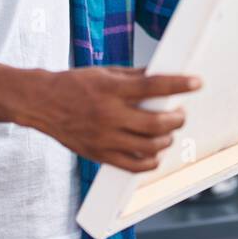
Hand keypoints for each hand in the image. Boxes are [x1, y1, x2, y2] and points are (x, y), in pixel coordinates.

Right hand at [20, 66, 201, 172]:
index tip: (197, 83)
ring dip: (167, 139)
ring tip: (168, 131)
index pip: (153, 86)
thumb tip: (161, 75)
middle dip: (177, 118)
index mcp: (111, 89)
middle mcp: (109, 114)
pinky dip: (151, 161)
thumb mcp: (104, 72)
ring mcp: (104, 138)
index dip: (179, 85)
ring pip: (149, 147)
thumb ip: (134, 76)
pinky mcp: (99, 155)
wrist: (40, 103)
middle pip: (156, 123)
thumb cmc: (73, 84)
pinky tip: (155, 152)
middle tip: (180, 113)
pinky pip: (133, 166)